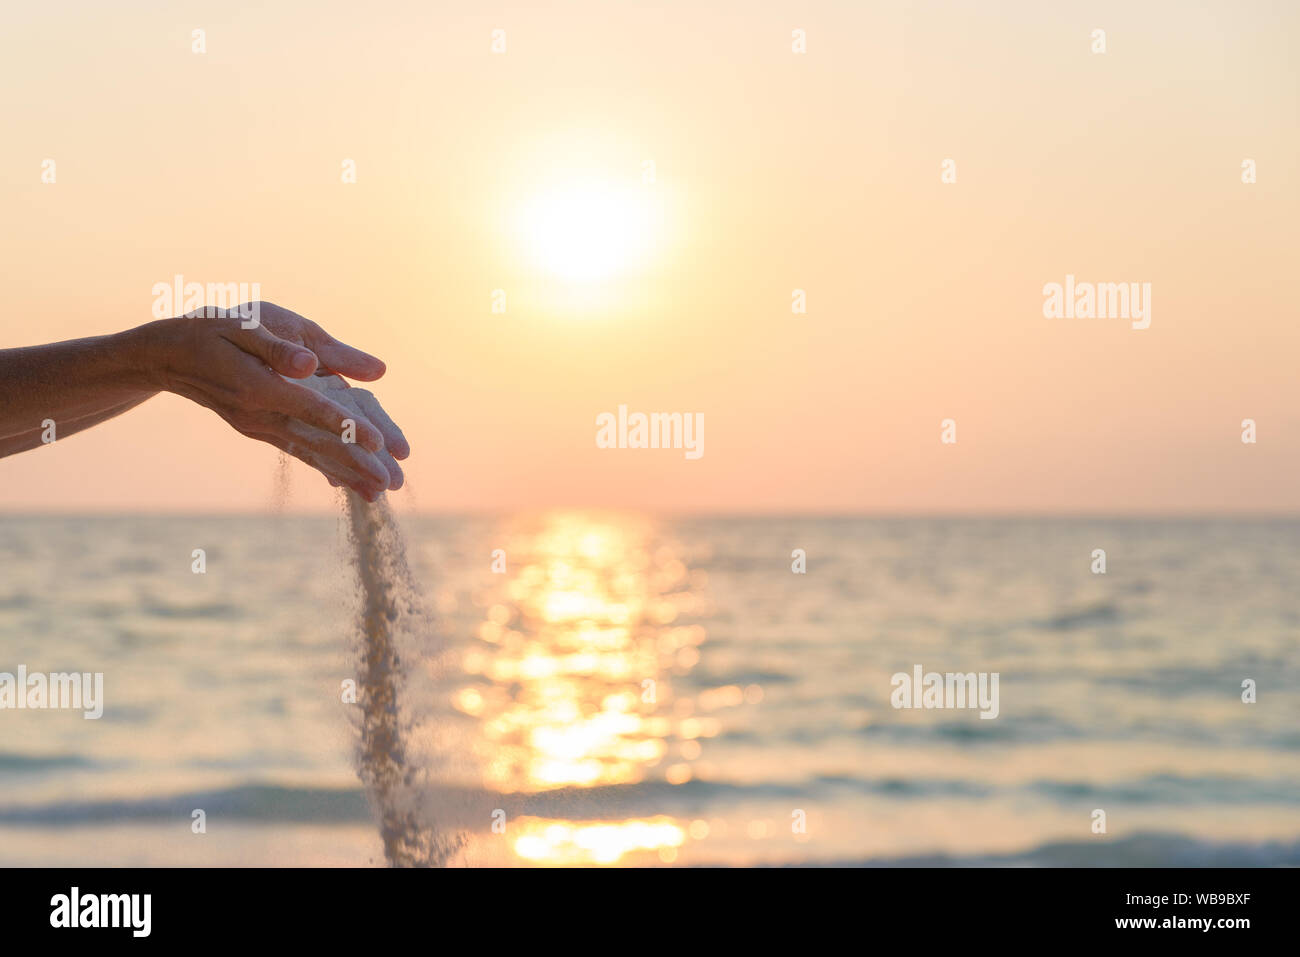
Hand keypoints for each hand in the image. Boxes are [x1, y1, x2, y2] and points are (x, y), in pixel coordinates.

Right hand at [144, 302, 407, 500]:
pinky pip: (297, 453)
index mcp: (259, 385)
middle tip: (391, 483)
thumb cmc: (211, 328)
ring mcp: (258, 427)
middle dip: (356, 463)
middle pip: (316, 442)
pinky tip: (345, 485)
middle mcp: (259, 415)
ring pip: (309, 453)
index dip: (345, 425)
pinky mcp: (259, 431)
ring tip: (378, 494)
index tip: (378, 443)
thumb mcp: (246, 324)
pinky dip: (323, 468)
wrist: (166, 355)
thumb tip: (311, 364)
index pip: (310, 409)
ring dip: (345, 473)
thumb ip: (281, 346)